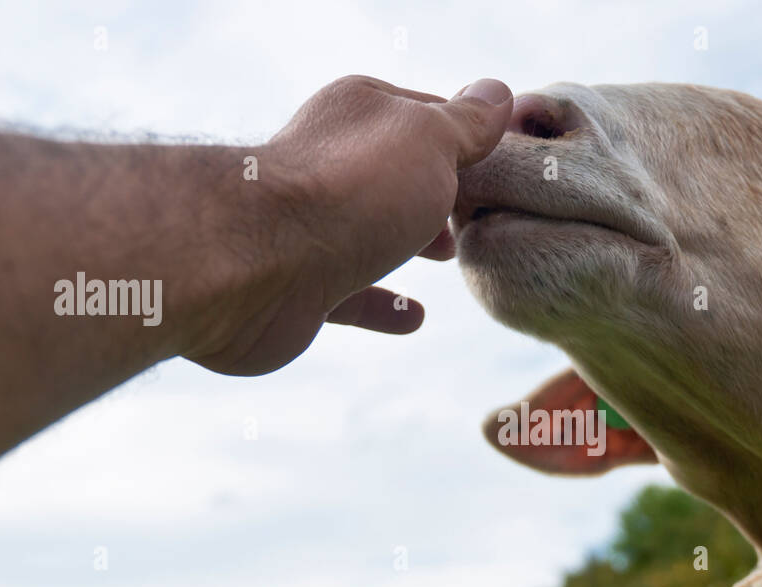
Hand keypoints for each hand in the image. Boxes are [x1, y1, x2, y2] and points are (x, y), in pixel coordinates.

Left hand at [185, 76, 512, 374]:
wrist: (257, 265)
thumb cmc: (350, 192)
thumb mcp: (430, 142)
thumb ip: (466, 124)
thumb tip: (497, 94)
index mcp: (359, 113)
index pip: (427, 116)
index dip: (468, 139)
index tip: (504, 167)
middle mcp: (330, 162)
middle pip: (396, 174)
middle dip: (437, 192)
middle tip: (476, 214)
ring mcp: (311, 224)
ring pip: (371, 231)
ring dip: (410, 242)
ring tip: (449, 256)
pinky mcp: (300, 284)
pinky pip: (351, 296)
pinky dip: (383, 305)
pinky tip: (414, 318)